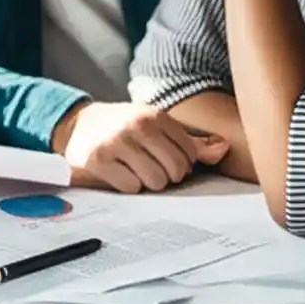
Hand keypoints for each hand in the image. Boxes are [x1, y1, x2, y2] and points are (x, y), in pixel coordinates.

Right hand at [53, 102, 229, 193]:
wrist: (81, 123)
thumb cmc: (125, 127)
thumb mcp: (157, 127)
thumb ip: (191, 142)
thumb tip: (224, 149)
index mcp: (155, 116)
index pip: (189, 153)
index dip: (181, 163)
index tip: (165, 160)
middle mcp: (137, 126)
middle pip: (175, 170)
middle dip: (167, 176)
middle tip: (151, 168)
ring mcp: (116, 143)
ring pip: (154, 181)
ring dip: (147, 182)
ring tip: (136, 171)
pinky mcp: (98, 160)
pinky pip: (130, 187)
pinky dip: (128, 186)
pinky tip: (120, 174)